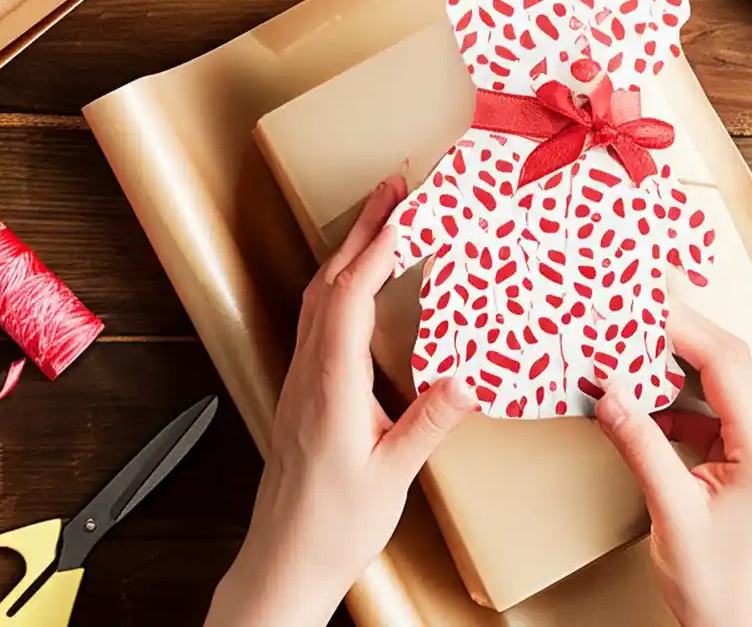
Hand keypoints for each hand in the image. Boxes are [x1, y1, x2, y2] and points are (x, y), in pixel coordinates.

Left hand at [206, 175, 477, 626]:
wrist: (283, 562)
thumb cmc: (331, 526)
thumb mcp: (393, 475)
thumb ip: (430, 422)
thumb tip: (469, 374)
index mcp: (330, 387)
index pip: (351, 297)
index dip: (379, 247)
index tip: (405, 208)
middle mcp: (309, 375)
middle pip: (330, 283)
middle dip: (362, 230)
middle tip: (392, 188)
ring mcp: (301, 382)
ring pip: (318, 299)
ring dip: (349, 254)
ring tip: (380, 223)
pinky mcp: (303, 395)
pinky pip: (317, 322)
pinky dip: (341, 287)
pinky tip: (357, 288)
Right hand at [595, 301, 751, 626]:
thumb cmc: (722, 588)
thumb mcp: (672, 512)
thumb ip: (641, 445)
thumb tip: (610, 393)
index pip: (725, 361)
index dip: (682, 324)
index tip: (641, 301)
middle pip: (728, 362)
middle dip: (680, 333)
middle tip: (634, 309)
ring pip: (721, 385)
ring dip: (676, 367)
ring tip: (630, 351)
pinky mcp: (749, 466)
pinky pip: (714, 415)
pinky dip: (677, 404)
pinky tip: (642, 406)